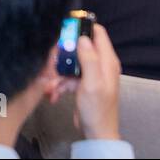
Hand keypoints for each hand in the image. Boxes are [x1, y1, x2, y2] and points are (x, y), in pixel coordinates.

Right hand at [65, 22, 121, 139]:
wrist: (96, 132)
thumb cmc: (98, 110)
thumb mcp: (92, 83)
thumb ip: (89, 59)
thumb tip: (83, 38)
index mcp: (107, 61)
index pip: (98, 33)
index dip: (83, 28)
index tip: (67, 29)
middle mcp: (101, 65)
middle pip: (80, 47)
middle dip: (65, 53)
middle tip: (54, 60)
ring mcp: (91, 74)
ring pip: (71, 63)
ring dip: (59, 71)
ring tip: (51, 82)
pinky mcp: (83, 83)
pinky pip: (68, 76)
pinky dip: (60, 83)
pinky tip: (54, 92)